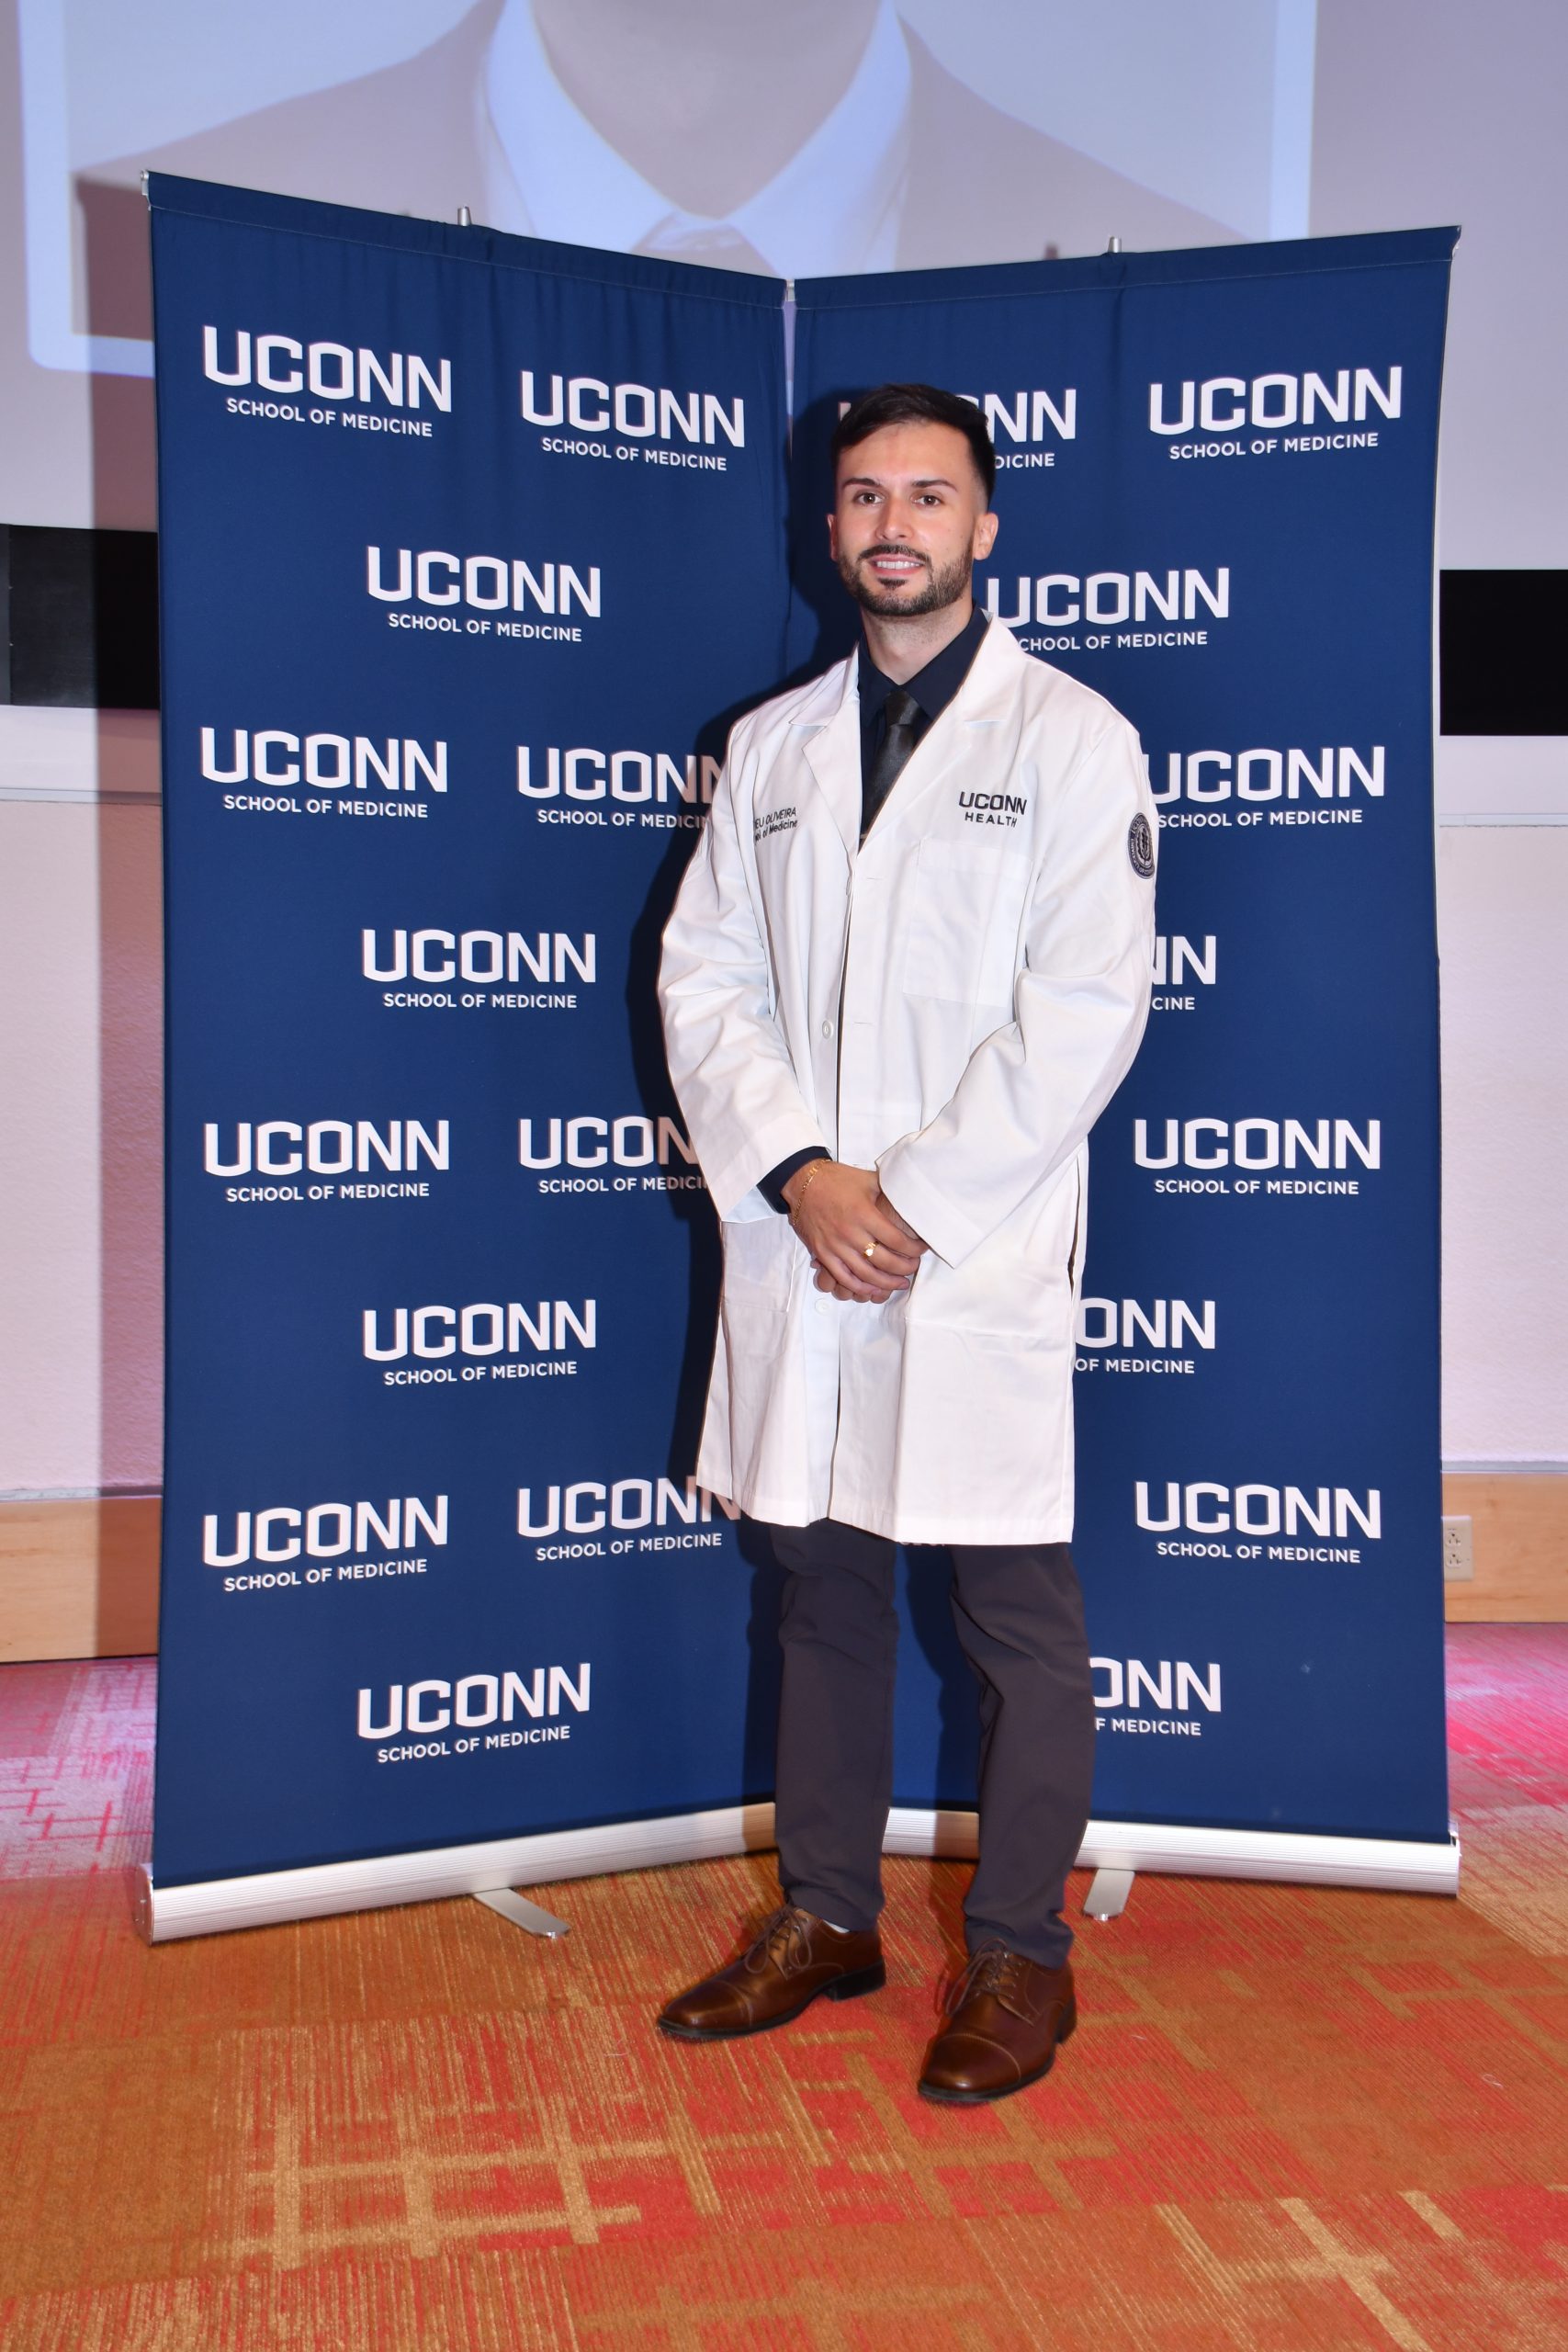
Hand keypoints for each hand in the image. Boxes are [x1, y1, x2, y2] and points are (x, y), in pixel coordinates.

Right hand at [783, 1162, 925, 1300]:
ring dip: (886, 1283)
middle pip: (885, 1261)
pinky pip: (843, 1277)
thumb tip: (912, 1198)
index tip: (921, 1249)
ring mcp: (835, 1246)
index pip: (896, 1240)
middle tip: (914, 1267)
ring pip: (866, 1275)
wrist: (802, 1182)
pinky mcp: (822, 1253)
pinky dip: (860, 1287)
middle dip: (905, 1268)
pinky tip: (873, 1288)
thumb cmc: (837, 1179)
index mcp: (864, 1214)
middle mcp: (850, 1233)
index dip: (913, 1249)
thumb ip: (889, 1192)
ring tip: (900, 1283)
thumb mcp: (868, 1180)